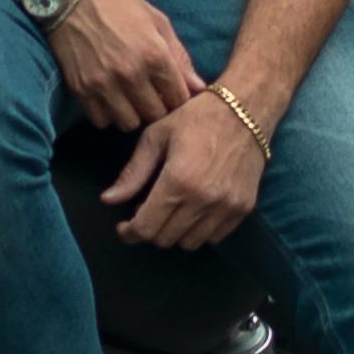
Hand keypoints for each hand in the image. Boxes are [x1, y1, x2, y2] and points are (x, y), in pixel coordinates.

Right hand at [46, 0, 203, 129]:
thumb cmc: (118, 4)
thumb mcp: (156, 21)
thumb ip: (179, 56)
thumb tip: (199, 87)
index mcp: (154, 55)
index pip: (178, 99)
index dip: (178, 97)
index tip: (171, 92)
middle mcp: (130, 74)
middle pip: (155, 115)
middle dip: (157, 107)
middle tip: (151, 95)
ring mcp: (104, 85)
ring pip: (129, 123)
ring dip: (132, 114)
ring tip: (129, 98)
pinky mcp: (81, 90)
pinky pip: (101, 121)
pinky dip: (107, 114)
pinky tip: (109, 98)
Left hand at [102, 91, 264, 250]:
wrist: (246, 110)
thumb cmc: (195, 117)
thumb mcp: (155, 137)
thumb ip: (133, 173)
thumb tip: (108, 200)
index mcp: (178, 181)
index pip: (146, 228)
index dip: (130, 232)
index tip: (124, 226)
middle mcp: (204, 200)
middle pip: (166, 239)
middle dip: (150, 230)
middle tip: (145, 211)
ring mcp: (226, 206)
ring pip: (190, 243)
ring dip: (174, 232)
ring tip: (169, 210)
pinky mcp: (243, 208)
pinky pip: (214, 237)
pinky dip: (199, 231)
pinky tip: (192, 211)